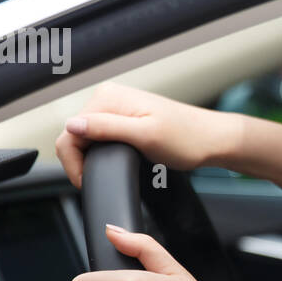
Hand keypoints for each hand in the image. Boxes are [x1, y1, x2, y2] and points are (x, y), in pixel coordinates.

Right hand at [54, 82, 238, 188]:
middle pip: (74, 134)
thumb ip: (106, 129)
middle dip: (81, 160)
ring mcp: (116, 108)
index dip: (73, 162)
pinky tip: (115, 162)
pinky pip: (100, 137)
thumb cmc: (187, 138)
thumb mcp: (144, 135)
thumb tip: (73, 125)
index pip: (70, 130)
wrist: (212, 140)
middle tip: (97, 181)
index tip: (86, 182)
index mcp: (108, 98)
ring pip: (85, 137)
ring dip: (91, 157)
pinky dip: (101, 153)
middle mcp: (109, 98)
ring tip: (110, 171)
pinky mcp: (124, 119)